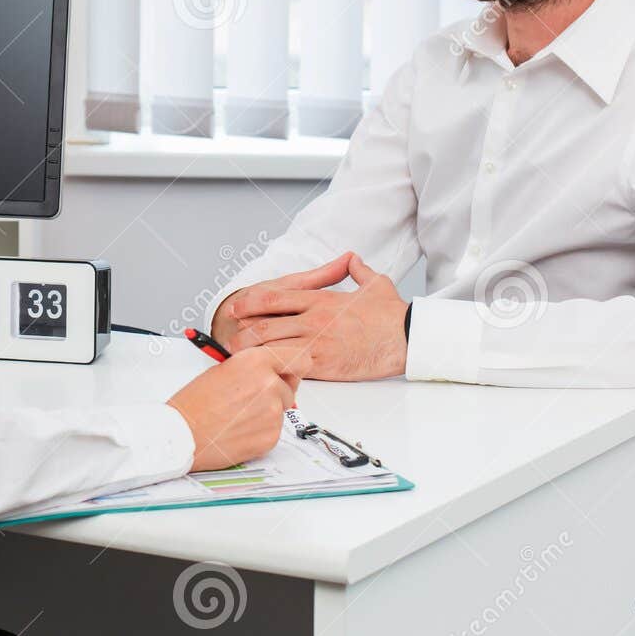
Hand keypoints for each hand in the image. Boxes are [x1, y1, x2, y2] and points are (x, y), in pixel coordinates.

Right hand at [167, 346, 305, 470]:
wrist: (182, 433)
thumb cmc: (194, 402)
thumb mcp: (223, 368)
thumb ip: (253, 366)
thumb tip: (274, 370)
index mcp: (256, 361)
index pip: (300, 358)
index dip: (292, 367)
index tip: (288, 371)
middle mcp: (269, 384)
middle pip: (292, 386)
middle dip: (279, 390)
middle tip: (255, 397)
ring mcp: (273, 412)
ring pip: (283, 409)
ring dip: (267, 411)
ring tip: (238, 414)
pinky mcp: (271, 436)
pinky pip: (275, 429)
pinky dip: (261, 430)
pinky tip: (239, 428)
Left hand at [223, 253, 408, 381]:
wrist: (406, 337)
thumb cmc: (391, 315)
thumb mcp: (374, 283)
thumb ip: (357, 270)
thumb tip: (352, 259)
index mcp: (320, 299)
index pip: (274, 297)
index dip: (250, 302)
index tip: (236, 306)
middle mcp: (313, 319)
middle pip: (265, 324)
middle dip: (242, 333)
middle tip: (228, 340)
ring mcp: (316, 342)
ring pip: (271, 347)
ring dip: (252, 354)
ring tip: (239, 361)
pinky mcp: (323, 365)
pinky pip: (290, 368)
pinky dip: (274, 372)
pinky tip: (264, 376)